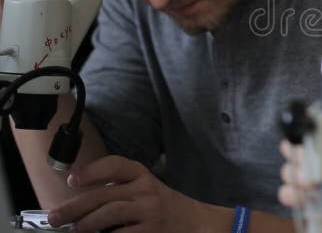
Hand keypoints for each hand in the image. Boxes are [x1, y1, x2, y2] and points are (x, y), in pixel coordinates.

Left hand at [47, 155, 206, 232]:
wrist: (196, 222)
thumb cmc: (163, 207)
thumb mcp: (145, 189)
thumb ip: (119, 190)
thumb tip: (80, 204)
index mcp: (142, 175)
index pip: (114, 165)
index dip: (91, 171)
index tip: (71, 181)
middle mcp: (146, 189)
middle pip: (103, 194)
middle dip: (74, 206)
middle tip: (55, 217)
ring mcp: (150, 209)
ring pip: (108, 213)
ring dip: (85, 223)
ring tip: (74, 231)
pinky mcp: (151, 230)